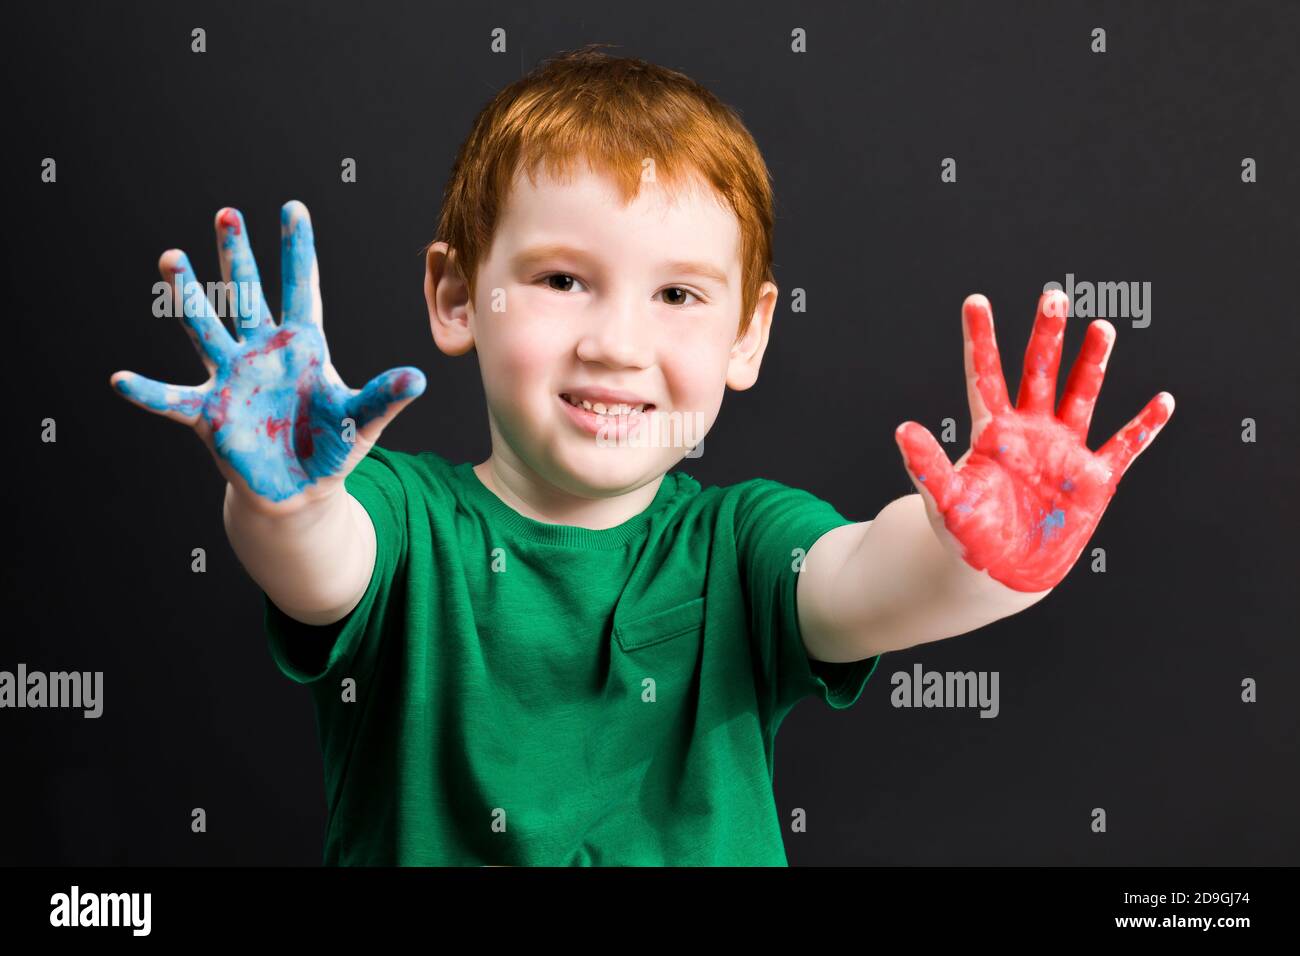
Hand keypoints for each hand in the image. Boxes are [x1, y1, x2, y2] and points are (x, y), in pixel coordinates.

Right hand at [110, 201, 425, 511]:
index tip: (293, 208)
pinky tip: (120, 379)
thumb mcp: (361, 420)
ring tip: (172, 258)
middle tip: (227, 213)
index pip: (301, 289)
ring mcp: (232, 378)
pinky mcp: (210, 412)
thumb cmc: (331, 448)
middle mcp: (262, 353)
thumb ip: (384, 397)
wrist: (300, 489)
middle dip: (238, 256)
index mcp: (302, 347)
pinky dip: (148, 391)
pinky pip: (172, 399)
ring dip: (190, 297)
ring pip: (206, 328)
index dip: (298, 251)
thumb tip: (419, 378)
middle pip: (248, 296)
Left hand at [894, 290, 1173, 592]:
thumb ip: (926, 466)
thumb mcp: (946, 501)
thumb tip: (901, 430)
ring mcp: (1065, 452)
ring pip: (1081, 396)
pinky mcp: (1094, 479)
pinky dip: (1144, 427)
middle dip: (1047, 336)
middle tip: (1052, 296)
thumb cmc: (967, 536)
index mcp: (993, 433)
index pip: (985, 376)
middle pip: (1039, 372)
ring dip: (1092, 364)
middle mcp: (1031, 432)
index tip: (975, 300)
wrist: (1000, 572)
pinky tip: (1162, 402)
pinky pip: (1124, 447)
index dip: (981, 339)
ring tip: (1101, 327)